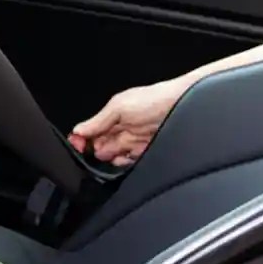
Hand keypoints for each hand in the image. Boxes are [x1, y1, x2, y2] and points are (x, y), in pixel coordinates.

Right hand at [68, 78, 189, 165]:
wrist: (185, 104)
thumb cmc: (154, 99)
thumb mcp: (119, 106)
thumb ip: (98, 121)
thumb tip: (77, 131)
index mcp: (113, 117)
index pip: (91, 133)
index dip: (83, 141)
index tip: (78, 145)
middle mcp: (122, 131)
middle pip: (101, 147)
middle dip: (97, 151)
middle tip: (98, 150)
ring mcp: (134, 143)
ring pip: (115, 158)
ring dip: (112, 159)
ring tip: (115, 154)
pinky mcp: (146, 154)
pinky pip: (131, 163)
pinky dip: (127, 163)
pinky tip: (127, 158)